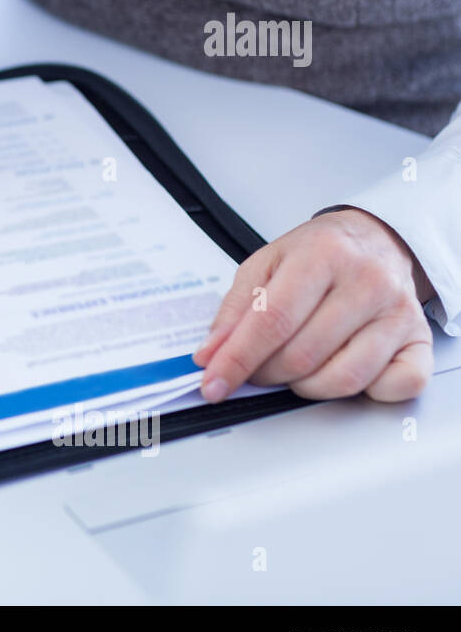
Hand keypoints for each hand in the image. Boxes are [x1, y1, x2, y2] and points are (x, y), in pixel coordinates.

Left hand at [193, 208, 433, 402]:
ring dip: (305, 386)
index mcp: (323, 255)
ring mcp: (398, 313)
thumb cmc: (318, 253)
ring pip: (343, 378)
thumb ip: (234, 311)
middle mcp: (367, 283)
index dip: (237, 359)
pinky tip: (341, 370)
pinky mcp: (419, 339)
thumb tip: (210, 355)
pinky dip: (364, 392)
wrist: (375, 239)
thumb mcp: (265, 265)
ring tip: (294, 368)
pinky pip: (396, 386)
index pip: (272, 321)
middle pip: (303, 355)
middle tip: (257, 368)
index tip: (214, 383)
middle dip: (267, 373)